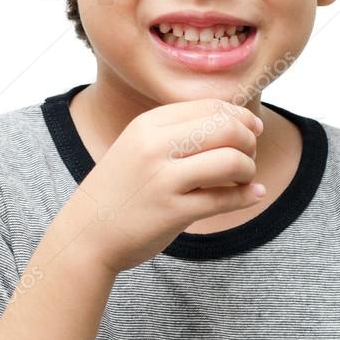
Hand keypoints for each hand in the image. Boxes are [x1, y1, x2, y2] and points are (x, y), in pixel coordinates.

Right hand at [69, 97, 263, 273]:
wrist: (85, 234)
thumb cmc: (121, 190)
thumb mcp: (139, 147)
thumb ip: (179, 132)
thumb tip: (239, 122)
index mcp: (148, 124)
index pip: (210, 106)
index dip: (241, 116)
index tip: (252, 130)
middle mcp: (154, 146)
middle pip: (226, 129)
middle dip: (248, 141)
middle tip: (247, 158)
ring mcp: (163, 180)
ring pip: (231, 161)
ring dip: (248, 170)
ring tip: (244, 180)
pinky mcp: (172, 212)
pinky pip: (224, 198)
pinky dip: (247, 196)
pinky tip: (253, 195)